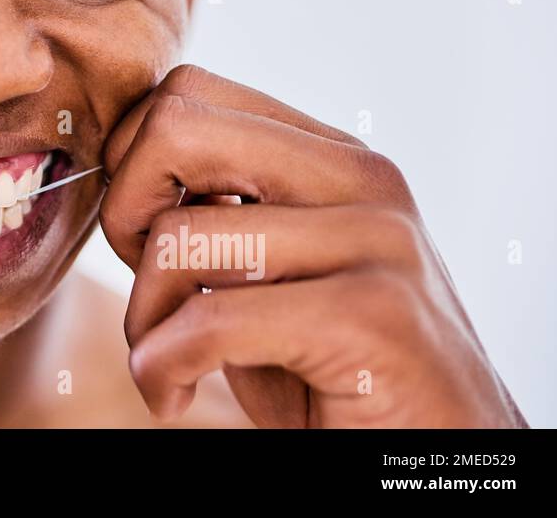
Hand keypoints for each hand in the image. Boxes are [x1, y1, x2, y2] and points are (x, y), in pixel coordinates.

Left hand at [99, 65, 523, 427]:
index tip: (141, 240)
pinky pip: (207, 321)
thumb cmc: (335, 372)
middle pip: (177, 125)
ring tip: (167, 361)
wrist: (439, 463)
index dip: (132, 162)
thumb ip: (217, 211)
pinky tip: (174, 394)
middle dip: (125, 210)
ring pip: (180, 234)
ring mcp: (376, 240)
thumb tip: (117, 170)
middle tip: (147, 290)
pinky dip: (161, 368)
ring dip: (143, 318)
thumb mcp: (272, 273)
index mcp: (334, 156)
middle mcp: (363, 179)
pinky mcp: (372, 316)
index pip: (190, 92)